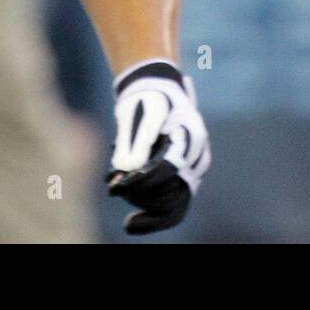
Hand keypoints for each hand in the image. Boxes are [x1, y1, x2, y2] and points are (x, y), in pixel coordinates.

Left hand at [108, 60, 208, 234]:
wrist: (157, 92)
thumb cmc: (148, 98)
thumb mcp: (141, 112)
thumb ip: (136, 140)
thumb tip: (130, 169)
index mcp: (191, 137)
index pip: (166, 171)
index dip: (138, 184)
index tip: (114, 188)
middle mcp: (197, 157)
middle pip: (171, 195)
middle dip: (137, 197)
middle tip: (112, 188)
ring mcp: (192, 171)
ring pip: (170, 205)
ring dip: (140, 203)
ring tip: (115, 184)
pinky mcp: (183, 180)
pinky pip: (171, 206)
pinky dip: (149, 211)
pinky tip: (130, 217)